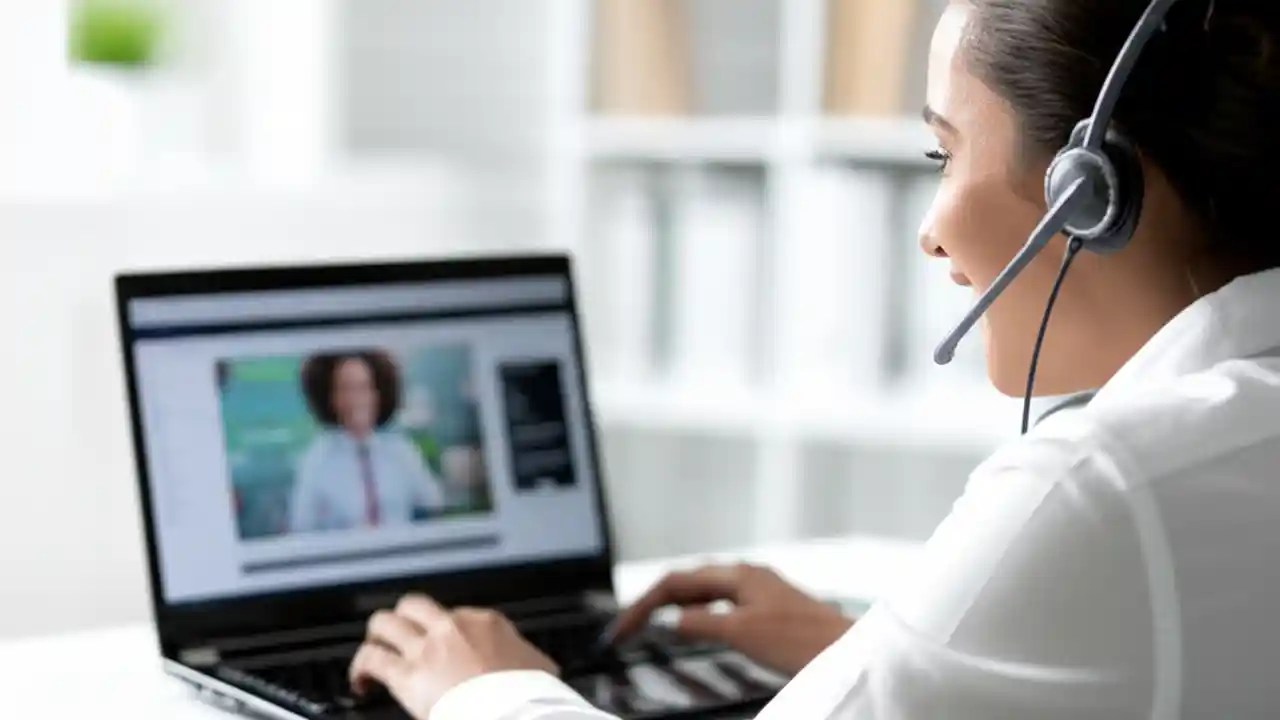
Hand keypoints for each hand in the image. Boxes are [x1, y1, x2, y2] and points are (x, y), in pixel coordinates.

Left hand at [349, 594, 557, 719]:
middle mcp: (452, 628)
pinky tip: (360, 680)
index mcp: (486, 623)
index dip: (444, 630)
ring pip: (385, 623)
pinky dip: (360, 667)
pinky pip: (372, 660)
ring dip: (376, 635)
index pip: (457, 614)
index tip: (444, 644)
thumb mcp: (538, 667)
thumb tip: (536, 666)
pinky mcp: (408, 675)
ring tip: (373, 648)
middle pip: (414, 606)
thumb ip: (526, 659)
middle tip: (397, 633)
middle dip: (402, 618)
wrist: (515, 711)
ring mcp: (427, 649)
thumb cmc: (528, 694)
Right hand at [611, 563, 852, 675]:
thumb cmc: (804, 641)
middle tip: (626, 627)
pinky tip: (696, 626)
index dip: (643, 605)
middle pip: (687, 582)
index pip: (676, 582)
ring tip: (649, 623)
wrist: (849, 653)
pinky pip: (720, 603)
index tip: (622, 629)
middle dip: (653, 602)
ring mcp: (760, 591)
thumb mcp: (741, 633)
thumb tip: (668, 621)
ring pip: (704, 592)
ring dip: (673, 606)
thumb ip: (701, 624)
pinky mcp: (769, 609)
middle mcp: (747, 577)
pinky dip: (696, 613)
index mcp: (738, 575)